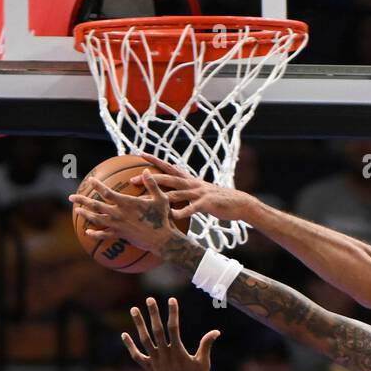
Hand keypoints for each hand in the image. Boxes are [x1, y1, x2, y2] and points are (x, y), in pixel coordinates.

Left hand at [69, 173, 175, 253]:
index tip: (90, 180)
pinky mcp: (120, 235)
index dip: (97, 186)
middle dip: (82, 200)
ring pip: (97, 220)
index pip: (107, 192)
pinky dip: (95, 233)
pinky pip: (104, 235)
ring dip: (85, 215)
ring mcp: (118, 226)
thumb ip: (152, 184)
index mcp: (126, 203)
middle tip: (72, 197)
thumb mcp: (160, 199)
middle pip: (95, 206)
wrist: (162, 239)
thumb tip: (146, 171)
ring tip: (77, 211)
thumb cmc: (162, 218)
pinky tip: (88, 232)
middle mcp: (118, 214)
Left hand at [122, 296, 219, 370]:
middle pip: (157, 330)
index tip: (172, 300)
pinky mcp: (150, 370)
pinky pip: (137, 356)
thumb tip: (216, 331)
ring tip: (134, 309)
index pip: (173, 327)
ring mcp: (155, 362)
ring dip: (139, 324)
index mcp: (178, 352)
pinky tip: (124, 334)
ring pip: (145, 340)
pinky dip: (130, 346)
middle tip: (149, 299)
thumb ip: (206, 345)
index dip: (173, 313)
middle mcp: (165, 355)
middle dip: (153, 313)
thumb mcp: (204, 363)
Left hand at [143, 156, 259, 223]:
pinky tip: (172, 215)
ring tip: (145, 200)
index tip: (139, 154)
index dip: (155, 160)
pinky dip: (181, 211)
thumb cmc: (218, 200)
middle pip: (167, 178)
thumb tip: (175, 177)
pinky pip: (191, 208)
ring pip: (176, 193)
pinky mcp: (206, 204)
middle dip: (148, 178)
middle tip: (131, 179)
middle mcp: (192, 183)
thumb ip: (187, 186)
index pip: (169, 167)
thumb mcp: (200, 190)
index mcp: (190, 180)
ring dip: (159, 196)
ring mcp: (199, 193)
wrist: (239, 203)